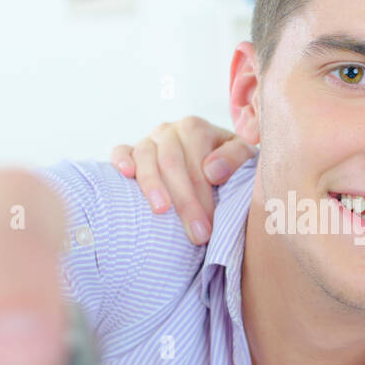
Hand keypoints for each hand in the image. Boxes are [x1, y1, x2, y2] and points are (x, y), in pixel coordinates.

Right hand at [109, 116, 254, 244]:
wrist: (212, 164)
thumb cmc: (228, 165)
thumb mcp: (243, 158)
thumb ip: (236, 158)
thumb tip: (212, 171)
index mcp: (196, 129)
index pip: (196, 161)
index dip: (202, 195)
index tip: (207, 227)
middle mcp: (170, 131)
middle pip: (172, 163)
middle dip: (184, 201)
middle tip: (196, 235)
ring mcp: (148, 140)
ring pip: (145, 157)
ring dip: (152, 185)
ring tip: (161, 211)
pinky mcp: (131, 151)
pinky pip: (120, 151)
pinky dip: (121, 160)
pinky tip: (126, 174)